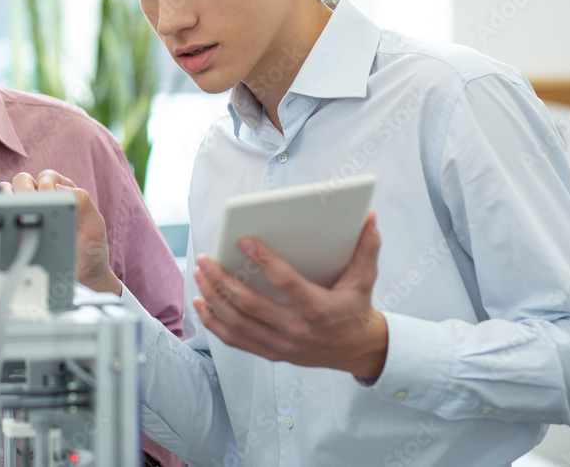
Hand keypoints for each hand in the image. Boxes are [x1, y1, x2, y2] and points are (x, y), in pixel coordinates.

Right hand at [0, 171, 121, 295]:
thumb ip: (82, 201)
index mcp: (63, 191)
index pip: (47, 176)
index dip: (44, 184)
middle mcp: (42, 198)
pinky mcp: (15, 226)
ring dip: (9, 199)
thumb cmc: (90, 250)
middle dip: (24, 189)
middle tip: (29, 205)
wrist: (81, 278)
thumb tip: (58, 187)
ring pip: (7, 191)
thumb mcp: (94, 225)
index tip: (47, 197)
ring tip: (16, 213)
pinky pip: (1, 211)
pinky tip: (8, 221)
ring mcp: (27, 212)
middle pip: (23, 180)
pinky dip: (1, 212)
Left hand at [193, 211, 386, 378]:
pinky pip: (235, 340)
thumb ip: (367, 247)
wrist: (357, 350)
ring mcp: (282, 344)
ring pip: (238, 322)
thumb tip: (368, 216)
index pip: (286, 281)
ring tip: (200, 274)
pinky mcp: (272, 353)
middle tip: (205, 258)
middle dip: (223, 279)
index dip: (264, 260)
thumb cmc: (356, 308)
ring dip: (214, 297)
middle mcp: (297, 329)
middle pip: (251, 304)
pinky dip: (214, 322)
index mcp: (319, 308)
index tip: (244, 239)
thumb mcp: (366, 278)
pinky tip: (201, 302)